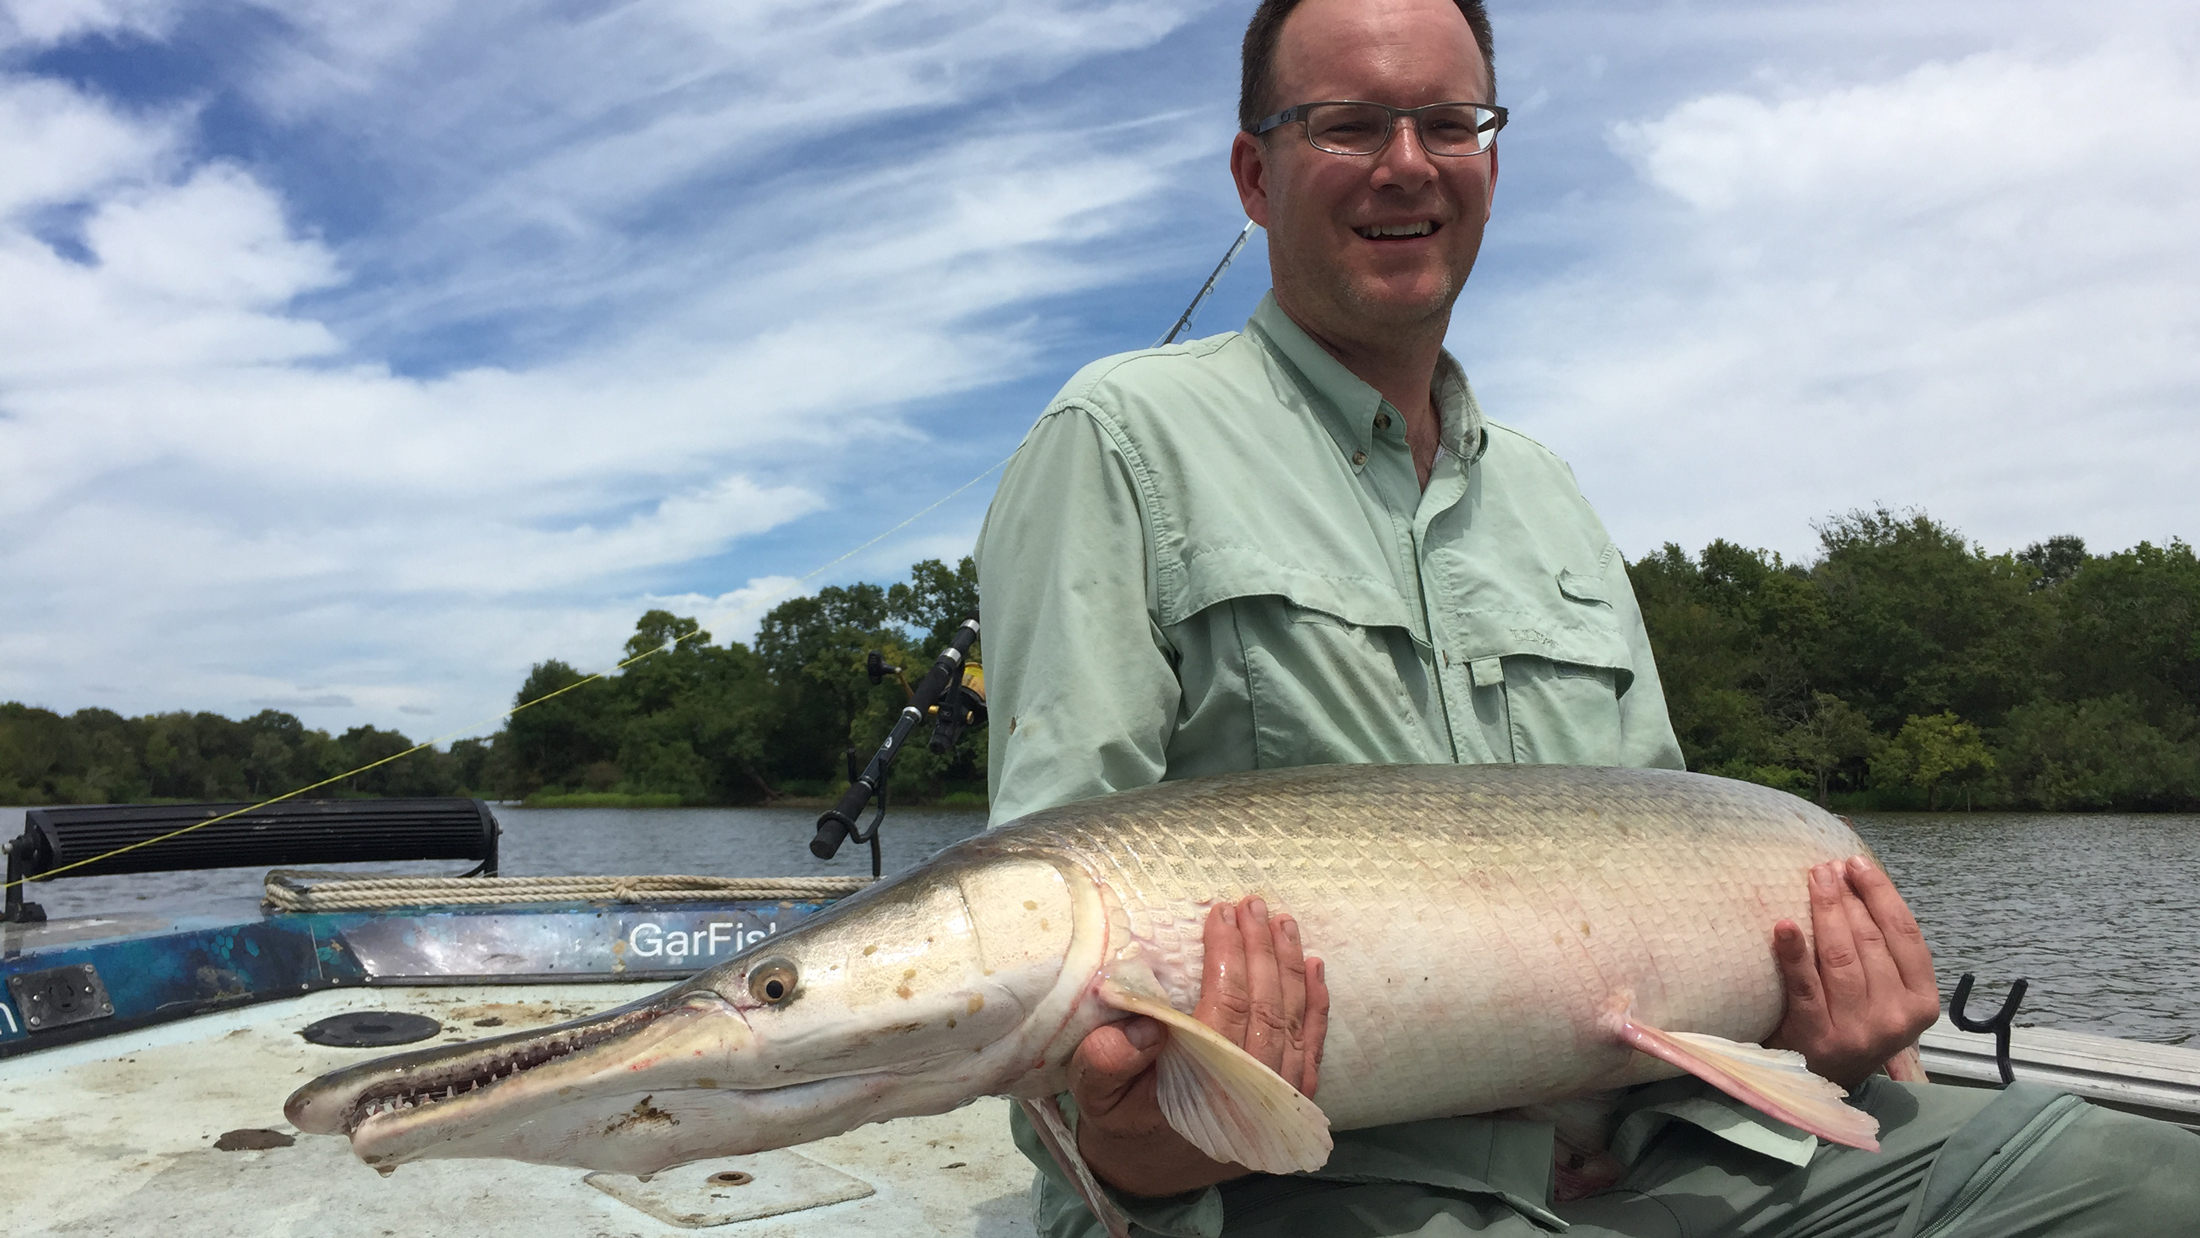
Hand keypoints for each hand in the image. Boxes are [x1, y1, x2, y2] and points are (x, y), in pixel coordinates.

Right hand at [1068, 895, 1328, 1197]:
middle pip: (1267, 1010)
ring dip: (1290, 967)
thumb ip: (1107, 1064)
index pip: (1226, 1011)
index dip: (1227, 959)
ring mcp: (1275, 1100)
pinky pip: (1311, 1047)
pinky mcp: (1289, 1100)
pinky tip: (1312, 966)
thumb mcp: (1095, 1096)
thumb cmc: (1120, 1121)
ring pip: (1294, 1023)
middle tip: (1252, 905)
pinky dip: (1315, 1005)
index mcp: (1202, 1090)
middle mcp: (1247, 1096)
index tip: (1220, 915)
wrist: (1148, 1172)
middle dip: (1261, 951)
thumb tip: (1145, 1024)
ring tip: (1281, 921)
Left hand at [1766, 855, 1940, 1088]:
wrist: (1818, 1080)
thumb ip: (1884, 954)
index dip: (1881, 894)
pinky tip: (1783, 925)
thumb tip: (1858, 884)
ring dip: (1826, 910)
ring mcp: (1858, 1029)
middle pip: (1870, 940)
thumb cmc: (1852, 1024)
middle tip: (1826, 866)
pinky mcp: (1817, 1037)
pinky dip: (1793, 952)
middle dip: (1848, 896)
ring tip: (1813, 879)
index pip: (1905, 935)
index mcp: (1921, 1003)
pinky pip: (1804, 985)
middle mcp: (1896, 1018)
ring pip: (1840, 956)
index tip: (1858, 864)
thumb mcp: (1885, 997)